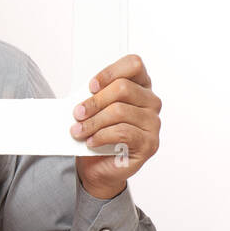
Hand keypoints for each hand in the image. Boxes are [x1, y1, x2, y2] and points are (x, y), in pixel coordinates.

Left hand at [69, 53, 161, 199]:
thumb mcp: (92, 110)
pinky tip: (91, 141)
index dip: (110, 72)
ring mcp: (153, 123)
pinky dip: (101, 136)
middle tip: (77, 113)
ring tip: (78, 130)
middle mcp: (151, 102)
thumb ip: (93, 97)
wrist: (98, 165)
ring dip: (92, 122)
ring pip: (119, 111)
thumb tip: (81, 97)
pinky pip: (123, 133)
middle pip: (122, 88)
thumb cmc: (97, 133)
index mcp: (140, 86)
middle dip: (94, 101)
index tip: (91, 86)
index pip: (134, 65)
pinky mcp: (149, 143)